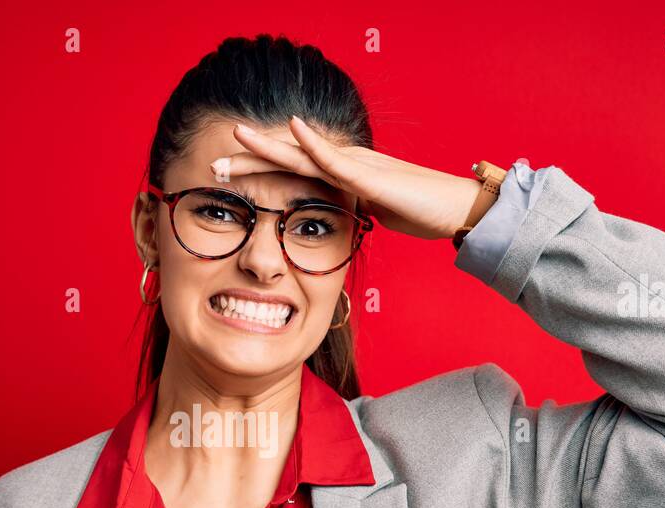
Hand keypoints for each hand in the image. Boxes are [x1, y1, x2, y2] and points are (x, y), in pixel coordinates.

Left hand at [208, 116, 483, 240]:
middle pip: (286, 158)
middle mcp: (342, 163)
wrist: (452, 208)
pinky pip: (336, 158)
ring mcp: (355, 165)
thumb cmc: (417, 210)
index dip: (256, 173)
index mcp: (338, 175)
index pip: (288, 172)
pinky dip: (313, 142)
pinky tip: (293, 130)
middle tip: (212, 164)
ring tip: (237, 136)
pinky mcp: (370, 175)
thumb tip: (325, 221)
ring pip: (302, 152)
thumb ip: (346, 210)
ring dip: (269, 144)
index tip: (224, 180)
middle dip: (248, 160)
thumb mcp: (369, 213)